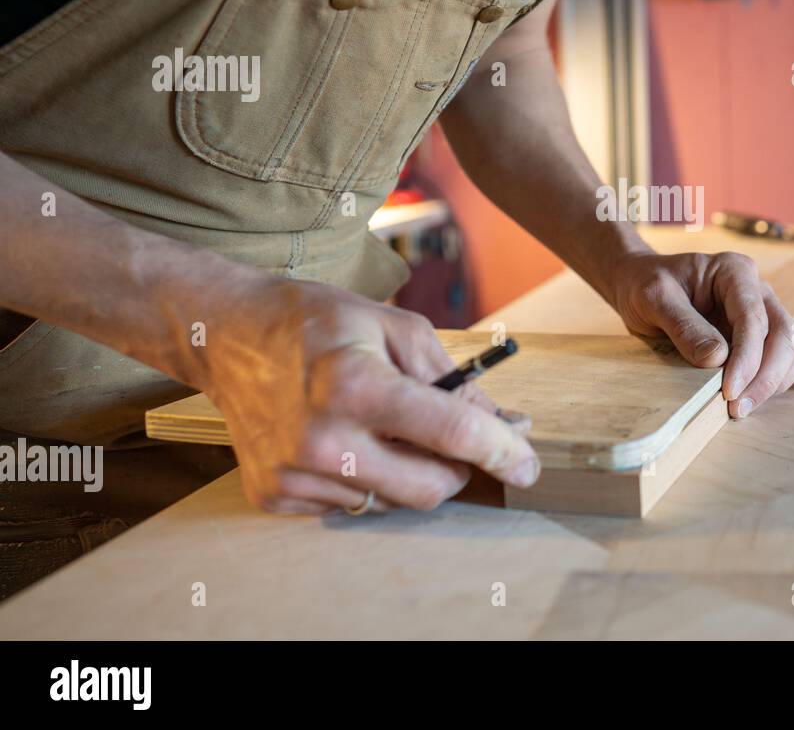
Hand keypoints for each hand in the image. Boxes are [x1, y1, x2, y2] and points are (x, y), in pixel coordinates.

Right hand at [198, 278, 539, 515]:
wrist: (229, 336)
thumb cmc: (318, 322)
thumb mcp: (396, 327)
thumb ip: (454, 381)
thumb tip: (506, 425)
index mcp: (357, 385)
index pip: (450, 433)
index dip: (501, 451)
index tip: (529, 466)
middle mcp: (322, 438)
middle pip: (429, 488)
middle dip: (457, 468)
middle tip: (456, 440)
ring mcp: (294, 473)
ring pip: (393, 502)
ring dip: (408, 472)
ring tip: (384, 425)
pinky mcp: (275, 494)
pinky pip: (352, 506)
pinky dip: (367, 480)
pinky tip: (345, 440)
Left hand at [609, 252, 793, 417]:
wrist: (639, 286)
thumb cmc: (645, 286)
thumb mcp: (653, 299)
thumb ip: (684, 325)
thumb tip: (717, 359)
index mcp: (734, 271)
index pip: (754, 318)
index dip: (747, 358)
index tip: (730, 391)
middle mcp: (757, 290)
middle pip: (785, 334)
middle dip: (767, 375)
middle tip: (738, 407)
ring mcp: (764, 312)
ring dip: (776, 380)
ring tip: (742, 406)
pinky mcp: (762, 335)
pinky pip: (788, 358)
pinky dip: (777, 380)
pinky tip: (750, 395)